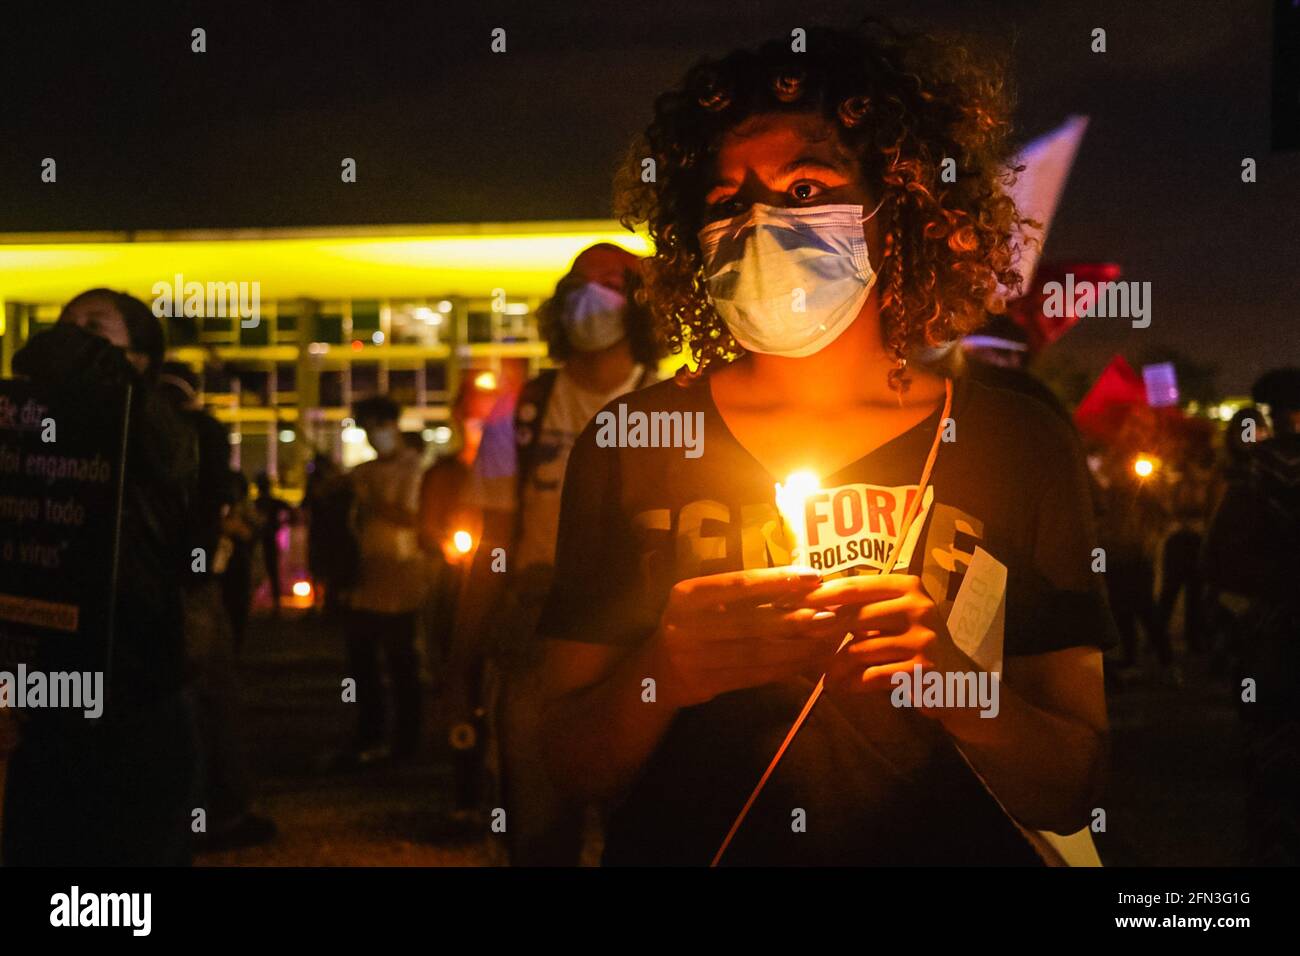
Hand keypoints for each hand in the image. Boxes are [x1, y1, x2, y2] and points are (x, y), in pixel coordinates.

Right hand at [648, 566, 850, 708]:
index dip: (777, 580)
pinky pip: (753, 676)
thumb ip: (741, 593)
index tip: (814, 577)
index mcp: (687, 595)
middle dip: (796, 618)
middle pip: (751, 621)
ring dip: (798, 647)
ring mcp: (694, 658)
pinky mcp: (706, 684)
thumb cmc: (691, 624)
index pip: (738, 584)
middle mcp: (686, 625)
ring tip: (829, 640)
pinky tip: (808, 661)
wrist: (656, 672)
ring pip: (757, 652)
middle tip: (833, 615)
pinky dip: (784, 669)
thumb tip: (798, 579)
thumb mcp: (703, 601)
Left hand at [811, 574, 977, 720]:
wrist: (958, 683)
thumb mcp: (894, 618)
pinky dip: (854, 683)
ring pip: (860, 649)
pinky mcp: (923, 669)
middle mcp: (919, 606)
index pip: (856, 586)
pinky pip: (873, 675)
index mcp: (909, 586)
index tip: (794, 604)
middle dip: (824, 633)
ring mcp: (924, 638)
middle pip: (855, 617)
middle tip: (804, 644)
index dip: (822, 595)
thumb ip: (863, 609)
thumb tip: (810, 604)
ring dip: (837, 666)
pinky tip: (845, 687)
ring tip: (827, 677)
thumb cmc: (915, 645)